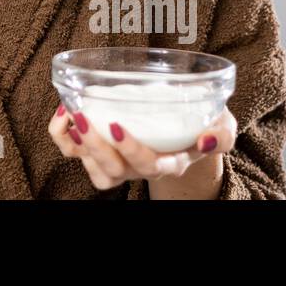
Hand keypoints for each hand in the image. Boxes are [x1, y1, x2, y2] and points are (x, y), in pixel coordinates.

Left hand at [48, 102, 236, 196]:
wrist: (188, 123)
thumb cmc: (204, 122)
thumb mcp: (223, 125)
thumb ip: (221, 133)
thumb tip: (206, 138)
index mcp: (170, 162)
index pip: (149, 165)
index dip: (131, 149)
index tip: (116, 125)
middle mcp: (142, 167)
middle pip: (115, 171)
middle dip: (95, 146)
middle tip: (83, 117)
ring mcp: (120, 161)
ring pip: (94, 169)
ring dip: (77, 144)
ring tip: (73, 114)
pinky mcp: (100, 149)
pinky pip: (74, 154)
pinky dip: (62, 137)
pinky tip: (64, 113)